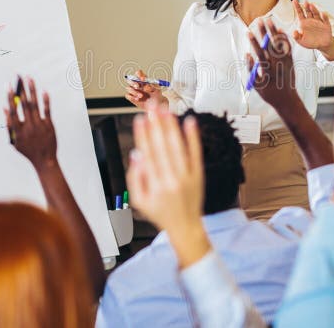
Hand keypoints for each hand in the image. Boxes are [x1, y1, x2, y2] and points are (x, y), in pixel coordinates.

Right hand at [4, 76, 57, 171]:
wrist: (44, 160)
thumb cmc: (27, 150)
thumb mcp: (14, 140)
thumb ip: (9, 124)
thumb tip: (5, 108)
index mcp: (18, 130)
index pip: (12, 110)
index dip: (9, 97)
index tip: (7, 85)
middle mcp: (28, 126)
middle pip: (23, 104)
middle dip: (20, 89)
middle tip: (18, 76)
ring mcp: (39, 125)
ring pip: (34, 104)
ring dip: (31, 90)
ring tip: (29, 78)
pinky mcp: (49, 125)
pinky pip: (47, 110)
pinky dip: (45, 100)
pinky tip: (43, 90)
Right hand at [125, 69, 168, 109]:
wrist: (155, 104)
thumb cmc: (156, 95)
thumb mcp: (157, 89)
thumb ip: (152, 86)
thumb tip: (145, 86)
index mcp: (142, 79)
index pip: (138, 73)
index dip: (139, 75)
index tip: (143, 79)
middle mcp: (136, 83)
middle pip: (130, 79)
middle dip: (133, 82)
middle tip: (137, 87)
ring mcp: (133, 90)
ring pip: (128, 88)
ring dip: (134, 92)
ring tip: (141, 96)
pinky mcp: (131, 97)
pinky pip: (128, 95)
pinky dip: (132, 97)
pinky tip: (138, 99)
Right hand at [126, 104, 210, 267]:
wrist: (186, 227)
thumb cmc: (161, 214)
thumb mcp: (139, 202)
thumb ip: (134, 179)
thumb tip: (136, 154)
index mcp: (155, 185)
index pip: (148, 154)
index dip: (143, 135)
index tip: (140, 119)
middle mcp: (172, 179)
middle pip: (162, 146)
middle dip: (156, 123)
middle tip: (152, 106)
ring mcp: (187, 176)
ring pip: (178, 147)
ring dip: (172, 126)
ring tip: (166, 110)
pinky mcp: (198, 175)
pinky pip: (195, 153)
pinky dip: (193, 137)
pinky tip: (190, 122)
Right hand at [246, 18, 298, 109]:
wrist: (287, 99)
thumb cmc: (269, 93)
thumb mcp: (256, 84)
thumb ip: (251, 69)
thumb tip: (247, 54)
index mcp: (267, 71)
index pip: (259, 53)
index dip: (254, 42)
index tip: (248, 32)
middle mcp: (277, 66)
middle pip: (270, 45)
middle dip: (264, 32)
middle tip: (259, 20)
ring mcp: (286, 63)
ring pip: (280, 44)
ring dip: (274, 32)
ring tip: (269, 20)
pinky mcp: (291, 62)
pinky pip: (288, 48)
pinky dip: (284, 39)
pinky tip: (280, 30)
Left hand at [292, 0, 333, 53]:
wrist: (322, 45)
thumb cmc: (311, 42)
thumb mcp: (302, 41)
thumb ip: (297, 37)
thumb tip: (294, 32)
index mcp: (304, 23)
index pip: (300, 13)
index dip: (297, 7)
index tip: (294, 1)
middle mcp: (311, 20)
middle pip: (308, 11)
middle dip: (306, 6)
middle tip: (305, 1)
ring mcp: (319, 21)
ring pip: (316, 13)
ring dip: (314, 9)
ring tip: (311, 5)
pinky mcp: (326, 25)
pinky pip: (325, 19)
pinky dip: (324, 16)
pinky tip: (322, 13)